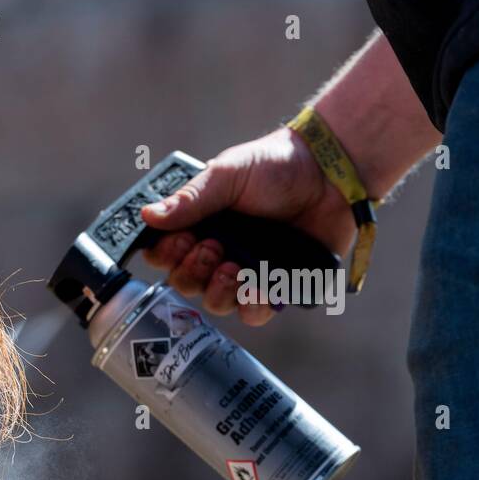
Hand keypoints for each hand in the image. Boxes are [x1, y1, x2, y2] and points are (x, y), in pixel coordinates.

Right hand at [140, 128, 355, 325]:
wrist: (330, 172)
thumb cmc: (275, 166)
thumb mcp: (227, 174)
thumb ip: (190, 199)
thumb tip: (148, 215)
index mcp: (199, 227)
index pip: (165, 256)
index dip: (167, 257)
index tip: (182, 241)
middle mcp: (218, 253)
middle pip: (185, 285)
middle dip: (193, 272)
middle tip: (214, 248)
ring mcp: (247, 272)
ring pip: (216, 303)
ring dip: (219, 291)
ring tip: (235, 268)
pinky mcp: (277, 286)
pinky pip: (255, 313)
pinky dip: (252, 306)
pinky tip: (257, 289)